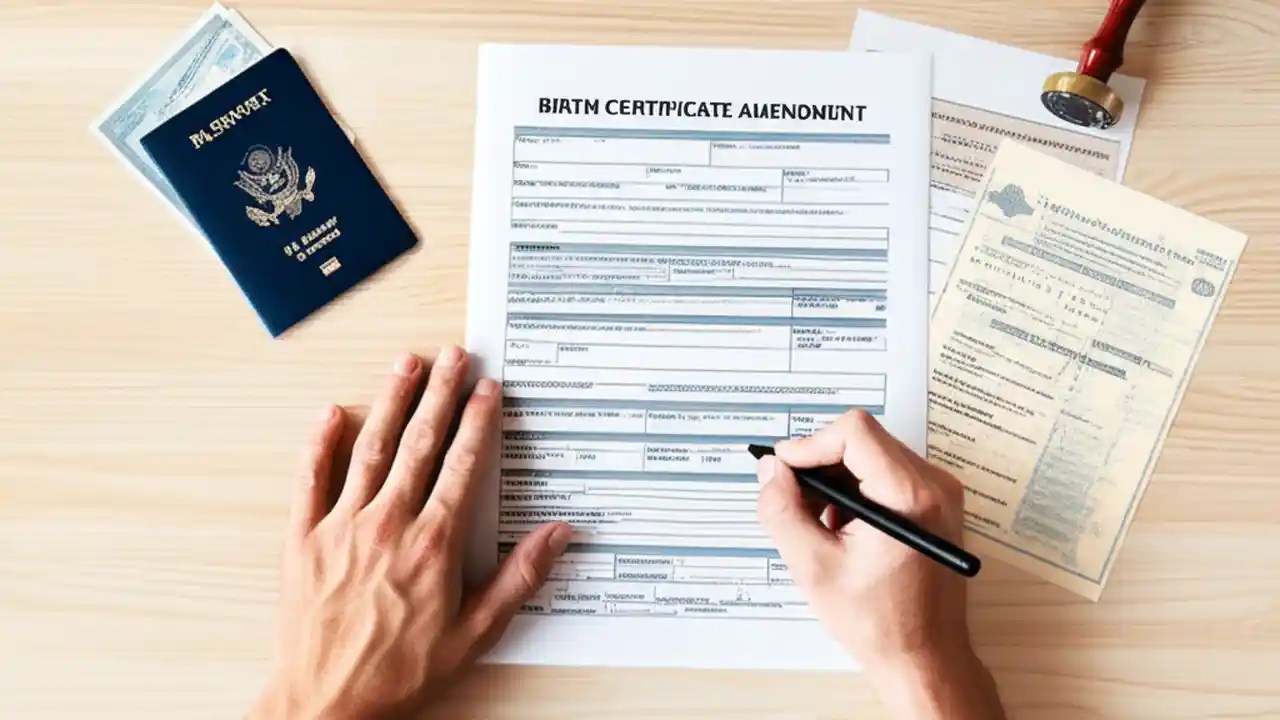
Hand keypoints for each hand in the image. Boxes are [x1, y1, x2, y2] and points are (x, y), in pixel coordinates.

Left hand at [250, 348, 571, 719]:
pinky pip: (309, 480)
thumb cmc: (400, 673)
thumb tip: (558, 536)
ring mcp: (341, 527)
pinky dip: (320, 444)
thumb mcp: (475, 635)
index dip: (478, 421)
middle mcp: (387, 524)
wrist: (326, 704)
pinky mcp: (303, 539)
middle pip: (419, 443)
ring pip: (370, 449)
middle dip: (439, 394)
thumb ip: (518, 579)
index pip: (462, 466)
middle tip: (453, 356)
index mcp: (432, 544)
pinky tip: (331, 414)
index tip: (488, 390)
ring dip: (390, 401)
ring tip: (405, 365)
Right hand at [755, 410, 1003, 719]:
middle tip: (795, 502)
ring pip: (871, 454)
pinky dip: (856, 491)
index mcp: (909, 497)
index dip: (810, 445)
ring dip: (836, 480)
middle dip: (820, 465)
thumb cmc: (879, 622)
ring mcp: (939, 493)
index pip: (854, 432)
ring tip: (821, 525)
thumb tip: (770, 470)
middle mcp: (934, 486)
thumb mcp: (813, 568)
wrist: (924, 657)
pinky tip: (843, 529)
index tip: (784, 472)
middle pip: (862, 439)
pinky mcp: (935, 503)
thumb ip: (783, 511)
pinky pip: (886, 473)